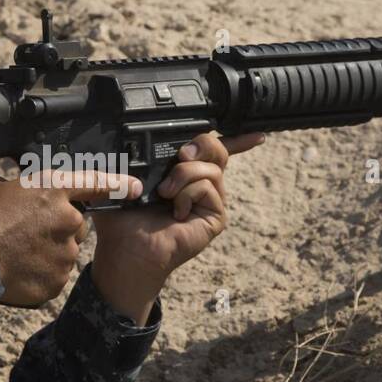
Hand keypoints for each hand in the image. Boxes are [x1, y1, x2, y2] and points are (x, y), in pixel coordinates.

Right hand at [0, 169, 141, 306]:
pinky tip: (18, 270)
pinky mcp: (58, 280)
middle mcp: (68, 220)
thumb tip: (11, 189)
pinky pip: (54, 275)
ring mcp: (66, 253)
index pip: (97, 183)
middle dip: (57, 227)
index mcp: (53, 189)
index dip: (119, 183)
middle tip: (26, 232)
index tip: (136, 188)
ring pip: (65, 251)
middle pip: (75, 224)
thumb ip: (14, 185)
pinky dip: (40, 274)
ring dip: (47, 251)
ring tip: (17, 253)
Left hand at [90, 132, 264, 322]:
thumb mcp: (127, 177)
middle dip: (202, 144)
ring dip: (184, 174)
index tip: (257, 135)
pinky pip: (208, 187)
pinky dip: (187, 193)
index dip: (237, 140)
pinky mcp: (216, 216)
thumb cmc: (124, 216)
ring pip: (212, 168)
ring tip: (164, 193)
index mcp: (184, 173)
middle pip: (218, 149)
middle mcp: (202, 185)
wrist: (127, 247)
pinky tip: (176, 210)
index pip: (214, 151)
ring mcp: (211, 201)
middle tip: (181, 156)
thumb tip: (140, 141)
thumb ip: (137, 155)